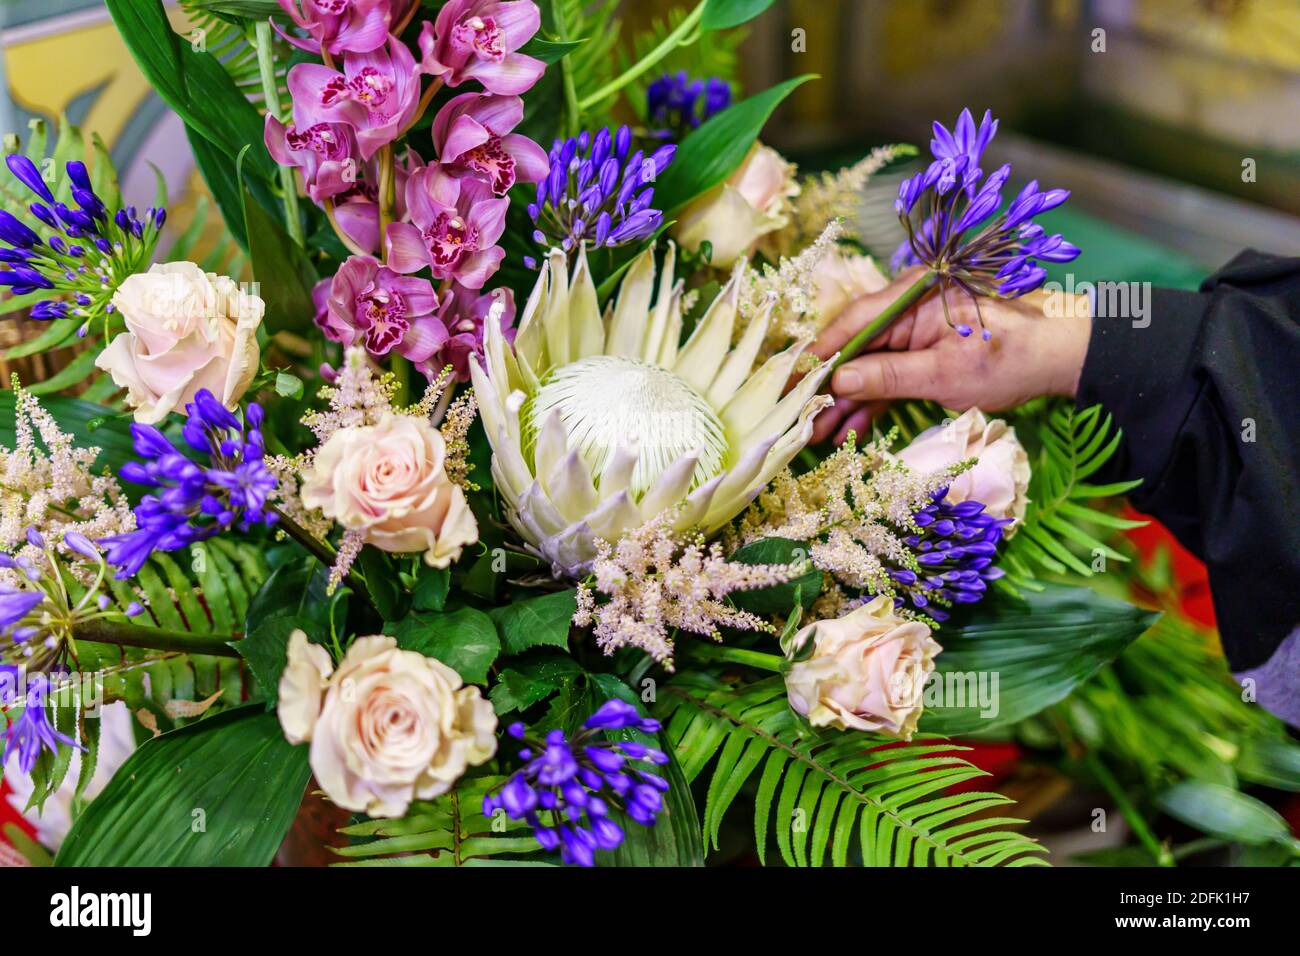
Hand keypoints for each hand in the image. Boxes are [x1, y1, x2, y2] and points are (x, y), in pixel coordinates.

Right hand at [809, 267, 1092, 443]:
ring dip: (846, 401)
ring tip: (819, 435)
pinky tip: (850, 429)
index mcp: (910, 299)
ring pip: (868, 367)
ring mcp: (915, 332)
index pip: (850, 325)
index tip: (788, 381)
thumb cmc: (1009, 357)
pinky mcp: (925, 352)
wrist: (1061, 356)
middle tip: (799, 419)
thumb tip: (837, 381)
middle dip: (826, 387)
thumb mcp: (944, 373)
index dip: (816, 355)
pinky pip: (889, 376)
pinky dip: (872, 402)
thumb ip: (888, 377)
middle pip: (854, 348)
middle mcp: (906, 310)